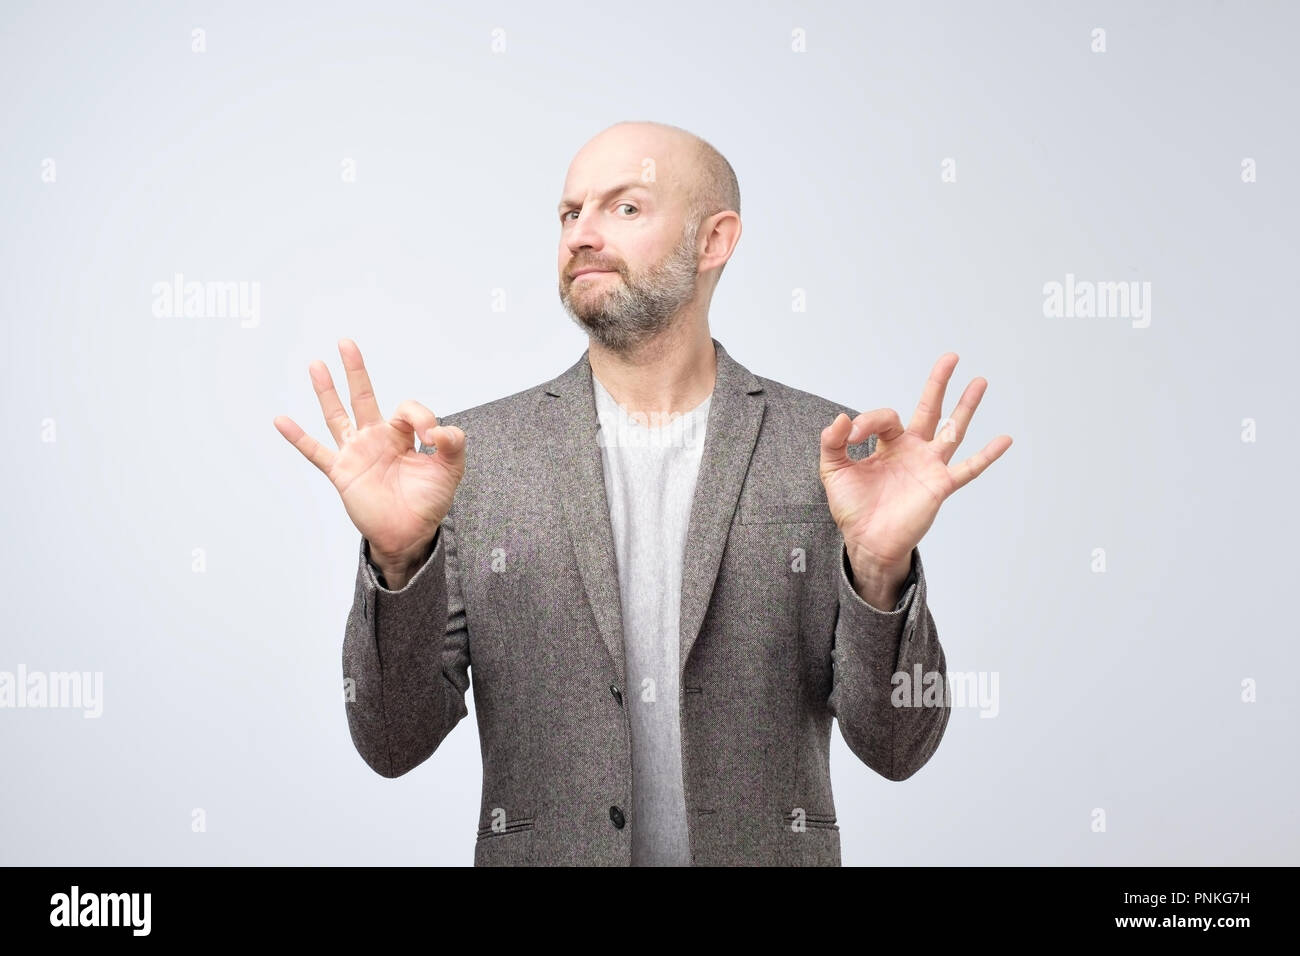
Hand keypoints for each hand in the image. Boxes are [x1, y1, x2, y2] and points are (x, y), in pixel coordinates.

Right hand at [273, 338, 465, 564]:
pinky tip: (281, 420)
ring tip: (316, 364)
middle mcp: (376, 439)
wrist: (410, 534)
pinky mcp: (342, 472)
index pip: (406, 409)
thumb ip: (453, 445)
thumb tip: (440, 430)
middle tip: (346, 343)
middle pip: (363, 397)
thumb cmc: (429, 501)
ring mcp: (356, 453)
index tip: (432, 437)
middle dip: (356, 370)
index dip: (421, 417)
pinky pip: (315, 452)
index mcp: (402, 435)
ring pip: (337, 416)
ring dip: (326, 391)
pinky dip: (298, 437)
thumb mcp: (450, 470)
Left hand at [819, 353, 1011, 583]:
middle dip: (939, 383)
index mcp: (888, 444)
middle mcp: (912, 450)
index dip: (866, 421)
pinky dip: (987, 455)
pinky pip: (968, 468)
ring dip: (966, 406)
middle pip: (929, 409)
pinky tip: (1004, 439)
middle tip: (951, 357)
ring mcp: (929, 466)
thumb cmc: (853, 508)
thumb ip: (833, 443)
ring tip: (980, 381)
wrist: (866, 542)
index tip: (850, 436)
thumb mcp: (833, 470)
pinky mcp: (939, 486)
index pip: (885, 417)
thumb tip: (842, 418)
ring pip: (952, 430)